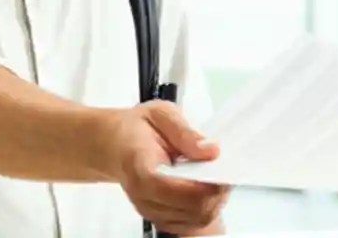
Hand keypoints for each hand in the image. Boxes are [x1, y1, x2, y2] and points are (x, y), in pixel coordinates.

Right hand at [98, 101, 228, 235]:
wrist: (114, 146)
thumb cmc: (135, 130)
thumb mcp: (160, 113)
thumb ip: (185, 131)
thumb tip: (210, 151)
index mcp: (139, 165)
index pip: (170, 188)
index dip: (201, 185)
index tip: (220, 170)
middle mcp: (142, 194)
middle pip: (190, 209)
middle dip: (215, 191)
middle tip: (223, 170)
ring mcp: (150, 209)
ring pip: (195, 220)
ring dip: (213, 200)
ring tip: (213, 177)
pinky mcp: (159, 218)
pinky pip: (192, 223)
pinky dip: (206, 208)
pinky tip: (204, 189)